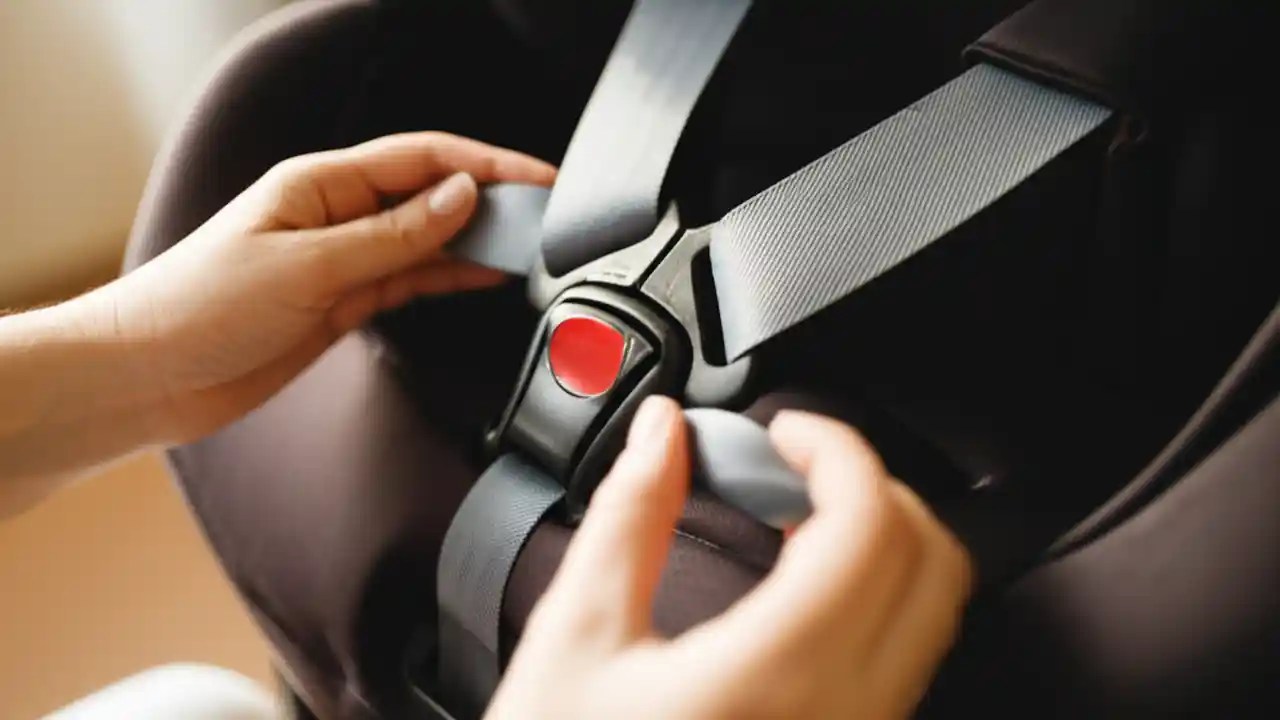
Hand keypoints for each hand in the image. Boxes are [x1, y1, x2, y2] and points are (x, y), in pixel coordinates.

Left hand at [84, 132, 554, 442]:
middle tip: (549, 220)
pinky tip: (483, 277)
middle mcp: (336, 215)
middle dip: (491, 203)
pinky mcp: (341, 304)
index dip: (486, 166)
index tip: (539, 181)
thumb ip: (392, 235)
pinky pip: (409, 281)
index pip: (422, 160)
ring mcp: (341, 261)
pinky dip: (448, 278)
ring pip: (426, 241)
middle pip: (431, 197)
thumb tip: (461, 199)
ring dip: (476, 244)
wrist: (149, 376)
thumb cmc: (199, 307)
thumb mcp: (308, 265)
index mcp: (321, 185)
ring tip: (531, 250)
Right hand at [486, 397, 972, 719]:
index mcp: (776, 675)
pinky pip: (908, 660)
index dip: (835, 448)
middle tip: (792, 469)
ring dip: (879, 540)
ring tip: (791, 524)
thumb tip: (660, 434)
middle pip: (929, 559)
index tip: (783, 433)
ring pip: (933, 612)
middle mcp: (843, 715)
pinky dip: (875, 596)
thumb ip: (629, 516)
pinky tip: (799, 590)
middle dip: (868, 487)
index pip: (870, 524)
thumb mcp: (579, 638)